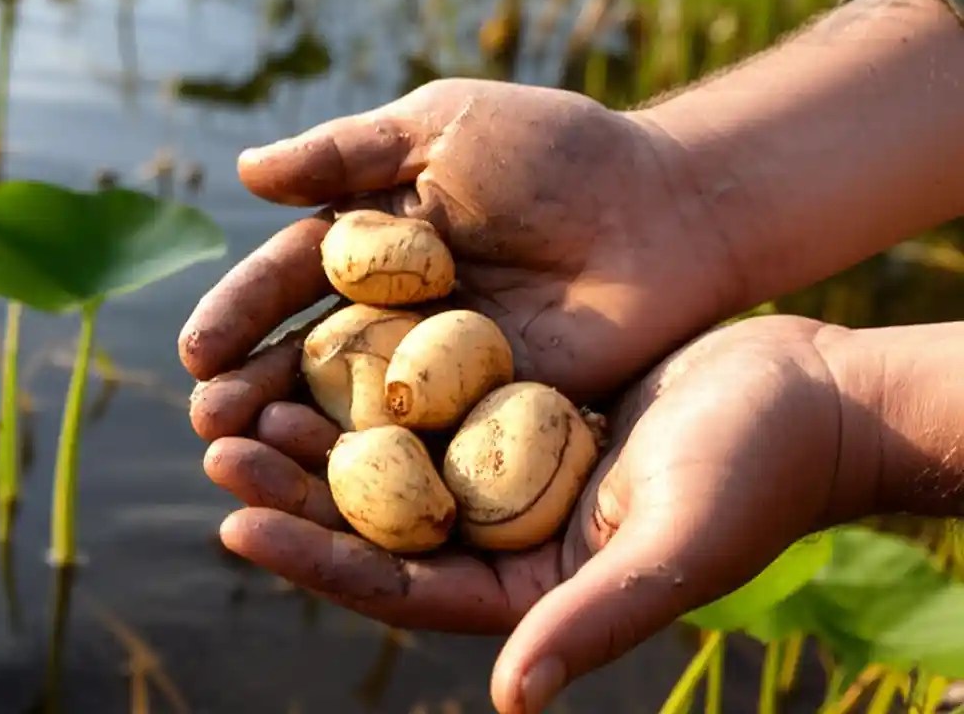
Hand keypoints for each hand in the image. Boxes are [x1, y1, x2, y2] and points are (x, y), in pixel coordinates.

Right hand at [179, 78, 743, 429]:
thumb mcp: (440, 130)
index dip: (242, 315)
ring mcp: (440, 370)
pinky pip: (424, 446)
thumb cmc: (556, 154)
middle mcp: (396, 313)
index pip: (291, 283)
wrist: (666, 210)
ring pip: (354, 410)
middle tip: (208, 422)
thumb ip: (345, 154)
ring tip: (242, 460)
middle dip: (254, 390)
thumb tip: (244, 173)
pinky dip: (378, 468)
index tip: (198, 351)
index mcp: (373, 244)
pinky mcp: (488, 416)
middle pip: (309, 358)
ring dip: (296, 438)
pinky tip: (332, 489)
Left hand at [204, 315, 875, 712]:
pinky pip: (430, 397)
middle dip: (295, 489)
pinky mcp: (516, 412)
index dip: (315, 559)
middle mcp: (504, 537)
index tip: (237, 521)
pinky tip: (322, 344)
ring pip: (391, 458)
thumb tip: (512, 701)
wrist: (803, 397)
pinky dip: (376, 380)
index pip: (399, 588)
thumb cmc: (752, 478)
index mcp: (526, 590)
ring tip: (244, 398)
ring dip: (320, 432)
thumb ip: (591, 621)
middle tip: (218, 447)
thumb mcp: (673, 551)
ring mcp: (505, 473)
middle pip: (376, 523)